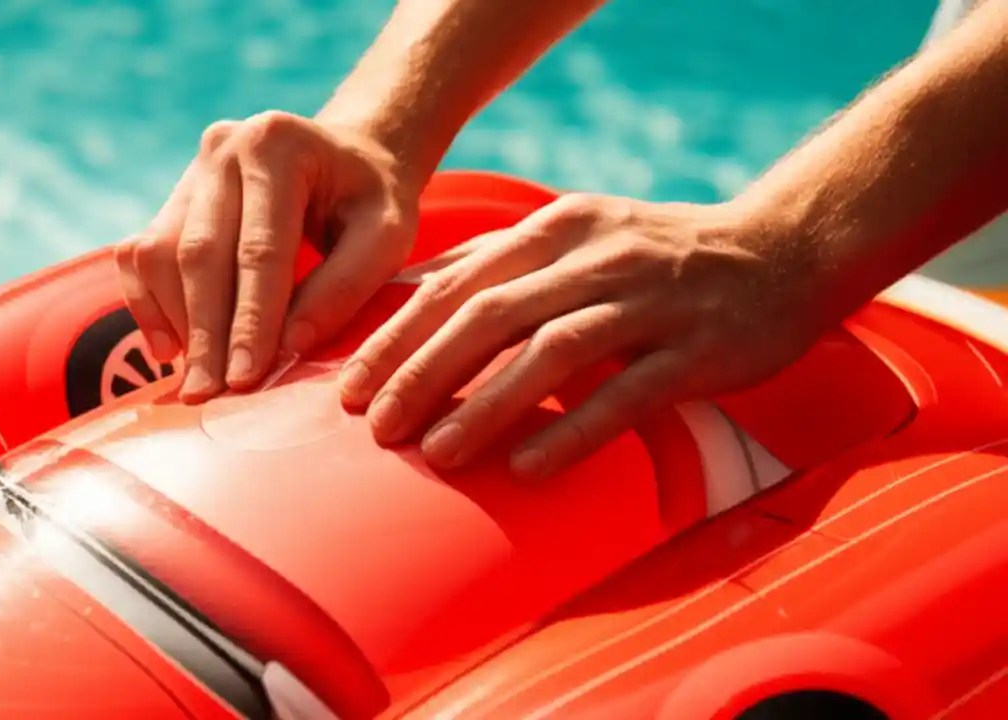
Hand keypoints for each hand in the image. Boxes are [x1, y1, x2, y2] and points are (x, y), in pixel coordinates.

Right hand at [116, 111, 418, 402]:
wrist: (350, 158)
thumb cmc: (372, 201)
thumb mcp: (387, 235)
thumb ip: (344, 287)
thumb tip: (289, 347)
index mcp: (278, 144)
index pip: (259, 248)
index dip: (251, 318)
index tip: (246, 376)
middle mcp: (223, 147)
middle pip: (200, 253)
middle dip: (206, 331)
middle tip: (210, 393)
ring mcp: (190, 170)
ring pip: (161, 254)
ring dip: (176, 322)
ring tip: (198, 380)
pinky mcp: (173, 199)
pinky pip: (139, 255)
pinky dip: (149, 305)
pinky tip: (171, 349)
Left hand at [338, 193, 825, 479]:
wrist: (783, 248)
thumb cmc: (659, 254)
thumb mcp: (575, 236)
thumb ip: (498, 264)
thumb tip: (407, 297)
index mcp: (556, 227)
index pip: (457, 281)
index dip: (397, 336)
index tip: (351, 387)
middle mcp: (595, 256)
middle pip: (491, 312)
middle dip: (424, 371)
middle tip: (378, 427)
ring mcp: (649, 300)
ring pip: (552, 350)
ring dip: (487, 403)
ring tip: (438, 453)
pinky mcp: (697, 348)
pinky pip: (626, 393)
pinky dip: (572, 429)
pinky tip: (528, 468)